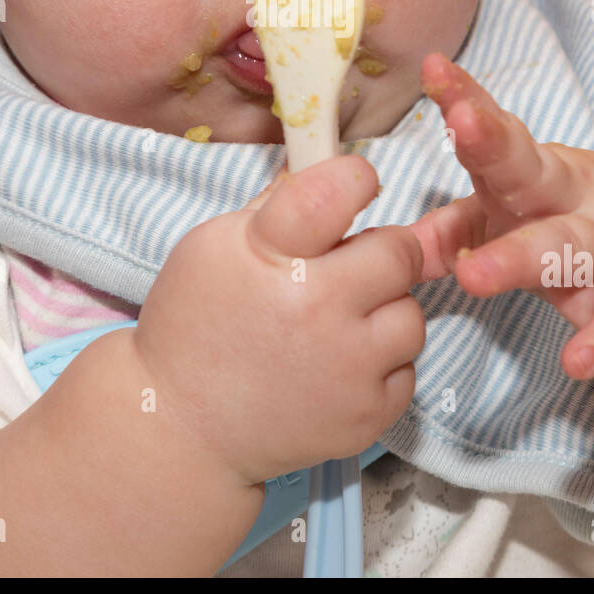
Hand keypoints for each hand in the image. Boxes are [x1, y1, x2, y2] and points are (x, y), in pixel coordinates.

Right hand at [133, 154, 425, 486]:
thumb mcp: (214, 246)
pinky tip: (337, 366)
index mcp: (271, 256)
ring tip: (338, 324)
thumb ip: (277, 205)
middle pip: (399, 252)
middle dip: (380, 251)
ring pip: (411, 315)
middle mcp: (316, 310)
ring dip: (383, 312)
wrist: (182, 428)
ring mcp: (346, 369)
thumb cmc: (196, 326)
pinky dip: (379, 365)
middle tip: (348, 266)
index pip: (339, 190)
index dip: (356, 178)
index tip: (355, 184)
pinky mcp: (367, 416)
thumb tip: (327, 166)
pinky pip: (407, 369)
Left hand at [409, 53, 593, 379]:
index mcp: (533, 174)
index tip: (433, 70)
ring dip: (514, 260)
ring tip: (471, 276)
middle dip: (491, 144)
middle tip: (459, 124)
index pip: (494, 132)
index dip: (464, 100)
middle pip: (527, 169)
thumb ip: (457, 226)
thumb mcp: (521, 214)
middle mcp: (569, 199)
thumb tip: (387, 244)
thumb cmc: (579, 224)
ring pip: (561, 248)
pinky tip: (576, 362)